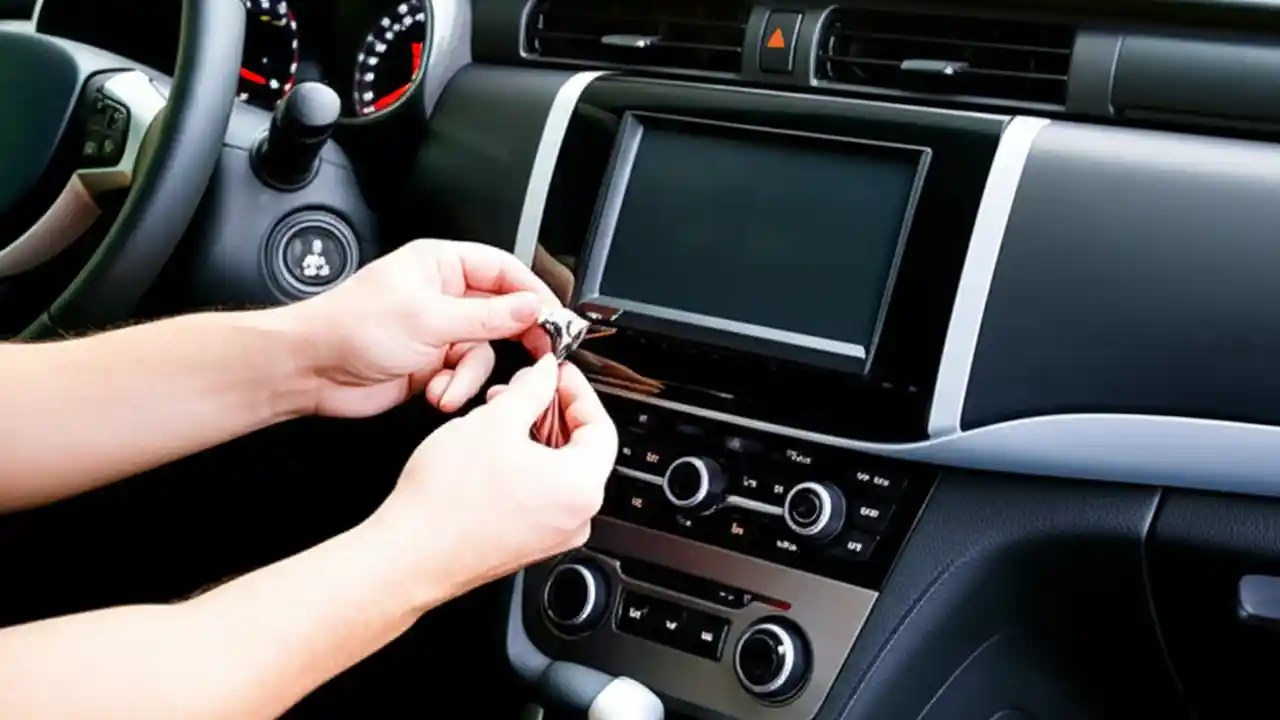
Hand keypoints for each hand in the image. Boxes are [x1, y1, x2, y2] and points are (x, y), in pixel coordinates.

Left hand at [275, 239, 561, 417]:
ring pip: (484, 351)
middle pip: (501, 312)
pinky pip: (464, 376)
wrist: (311, 370)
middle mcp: (443, 295)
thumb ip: (487, 316)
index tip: (554, 317)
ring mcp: (438, 331)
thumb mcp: (429, 319)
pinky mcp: (432, 364)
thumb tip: (530, 308)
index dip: (532, 292)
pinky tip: (436, 394)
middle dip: (513, 338)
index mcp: (440, 266)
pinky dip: (454, 389)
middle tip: (539, 355)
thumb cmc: (350, 328)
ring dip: (470, 375)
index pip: (503, 270)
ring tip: (448, 385)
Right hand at [369, 356, 617, 597]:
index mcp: (581, 487)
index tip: (558, 373)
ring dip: (535, 435)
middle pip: (582, 449)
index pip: (601, 426)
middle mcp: (576, 517)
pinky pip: (540, 493)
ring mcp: (552, 534)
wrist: (410, 555)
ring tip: (500, 415)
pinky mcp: (527, 543)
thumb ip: (532, 388)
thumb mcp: (495, 421)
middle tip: (527, 387)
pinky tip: (494, 448)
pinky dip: (525, 464)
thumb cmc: (447, 500)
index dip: (578, 391)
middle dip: (553, 411)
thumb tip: (547, 374)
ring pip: (558, 471)